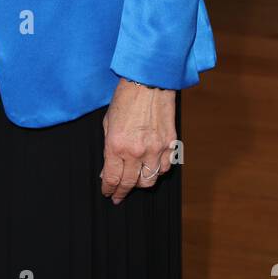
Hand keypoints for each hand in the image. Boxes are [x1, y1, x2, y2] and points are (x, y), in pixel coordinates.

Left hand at [100, 79, 175, 204]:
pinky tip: (150, 169)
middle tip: (118, 195)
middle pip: (130, 183)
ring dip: (140, 184)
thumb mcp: (108, 122)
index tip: (108, 192)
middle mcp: (136, 151)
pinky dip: (157, 172)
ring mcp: (155, 149)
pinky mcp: (170, 145)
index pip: (112, 177)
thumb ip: (108, 147)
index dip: (109, 188)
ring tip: (134, 182)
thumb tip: (107, 168)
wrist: (149, 82)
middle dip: (122, 192)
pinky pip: (164, 168)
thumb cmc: (125, 99)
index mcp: (116, 145)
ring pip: (150, 180)